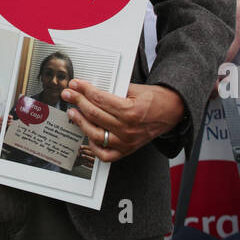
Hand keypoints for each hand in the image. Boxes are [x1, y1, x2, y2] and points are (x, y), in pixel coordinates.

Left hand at [63, 79, 184, 163]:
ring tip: (73, 112)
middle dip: (78, 102)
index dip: (84, 90)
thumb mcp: (135, 89)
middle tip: (68, 95)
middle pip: (94, 115)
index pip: (99, 99)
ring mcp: (126, 142)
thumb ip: (114, 90)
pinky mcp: (127, 150)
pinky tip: (87, 134)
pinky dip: (93, 146)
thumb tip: (91, 89)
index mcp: (130, 111)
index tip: (75, 85)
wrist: (172, 111)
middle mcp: (127, 129)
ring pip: (95, 134)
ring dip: (80, 122)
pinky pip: (105, 154)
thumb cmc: (154, 99)